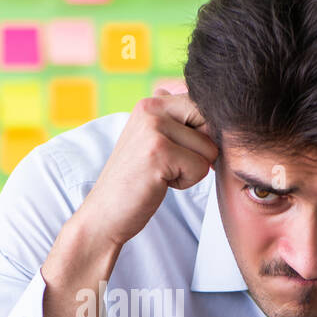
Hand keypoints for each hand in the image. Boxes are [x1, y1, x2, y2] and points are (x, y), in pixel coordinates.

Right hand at [74, 89, 218, 248]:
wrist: (104, 213)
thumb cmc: (135, 181)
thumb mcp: (153, 141)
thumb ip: (175, 119)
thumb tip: (211, 105)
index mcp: (151, 102)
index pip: (205, 108)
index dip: (202, 137)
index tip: (174, 153)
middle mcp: (151, 107)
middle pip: (212, 126)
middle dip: (200, 152)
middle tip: (167, 165)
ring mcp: (153, 128)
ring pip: (209, 149)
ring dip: (191, 170)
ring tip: (160, 174)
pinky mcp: (158, 152)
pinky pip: (201, 167)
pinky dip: (185, 182)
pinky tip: (159, 183)